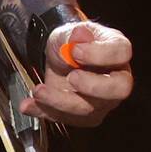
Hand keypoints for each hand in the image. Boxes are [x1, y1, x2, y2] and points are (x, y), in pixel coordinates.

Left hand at [19, 21, 133, 127]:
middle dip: (92, 86)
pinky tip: (29, 105)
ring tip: (38, 91)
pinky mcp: (84, 115)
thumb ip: (73, 36)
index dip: (100, 54)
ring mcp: (102, 101)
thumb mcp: (67, 33)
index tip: (76, 51)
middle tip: (70, 77)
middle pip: (117, 89)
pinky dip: (44, 112)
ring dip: (59, 101)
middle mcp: (116, 79)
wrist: (58, 57)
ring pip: (88, 109)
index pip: (121, 53)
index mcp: (117, 51)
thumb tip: (79, 35)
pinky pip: (67, 119)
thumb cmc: (70, 43)